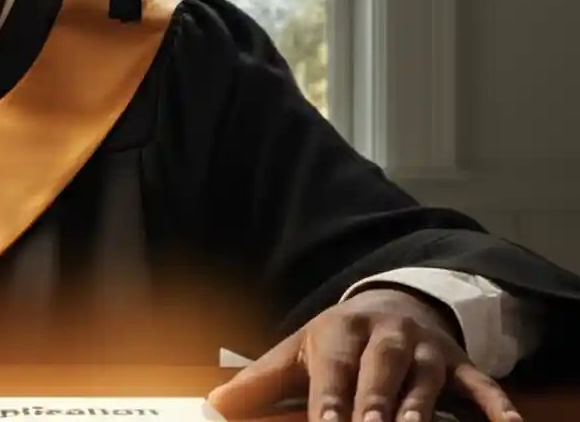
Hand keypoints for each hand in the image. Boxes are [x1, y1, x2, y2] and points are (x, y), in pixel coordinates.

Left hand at [206, 288, 521, 421]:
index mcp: (339, 333)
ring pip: (426, 381)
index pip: (333, 372)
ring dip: (422, 408)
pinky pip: (483, 385)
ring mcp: (427, 350)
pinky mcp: (460, 363)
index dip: (330, 401)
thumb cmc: (338, 340)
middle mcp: (386, 338)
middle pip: (381, 374)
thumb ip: (260, 382)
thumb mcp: (298, 352)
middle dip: (376, 404)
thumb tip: (213, 406)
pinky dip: (497, 406)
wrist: (394, 301)